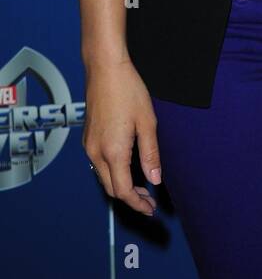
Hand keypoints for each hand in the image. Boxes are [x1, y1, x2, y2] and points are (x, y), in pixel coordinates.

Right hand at [82, 57, 161, 215]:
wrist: (105, 69)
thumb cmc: (128, 91)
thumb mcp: (147, 123)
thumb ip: (150, 154)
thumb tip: (155, 180)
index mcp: (113, 152)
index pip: (123, 191)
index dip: (138, 204)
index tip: (151, 209)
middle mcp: (95, 153)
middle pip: (111, 188)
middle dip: (130, 198)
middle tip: (150, 201)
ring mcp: (88, 146)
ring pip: (103, 178)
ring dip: (121, 186)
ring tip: (142, 186)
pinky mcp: (87, 138)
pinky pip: (99, 165)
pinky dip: (113, 173)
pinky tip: (128, 168)